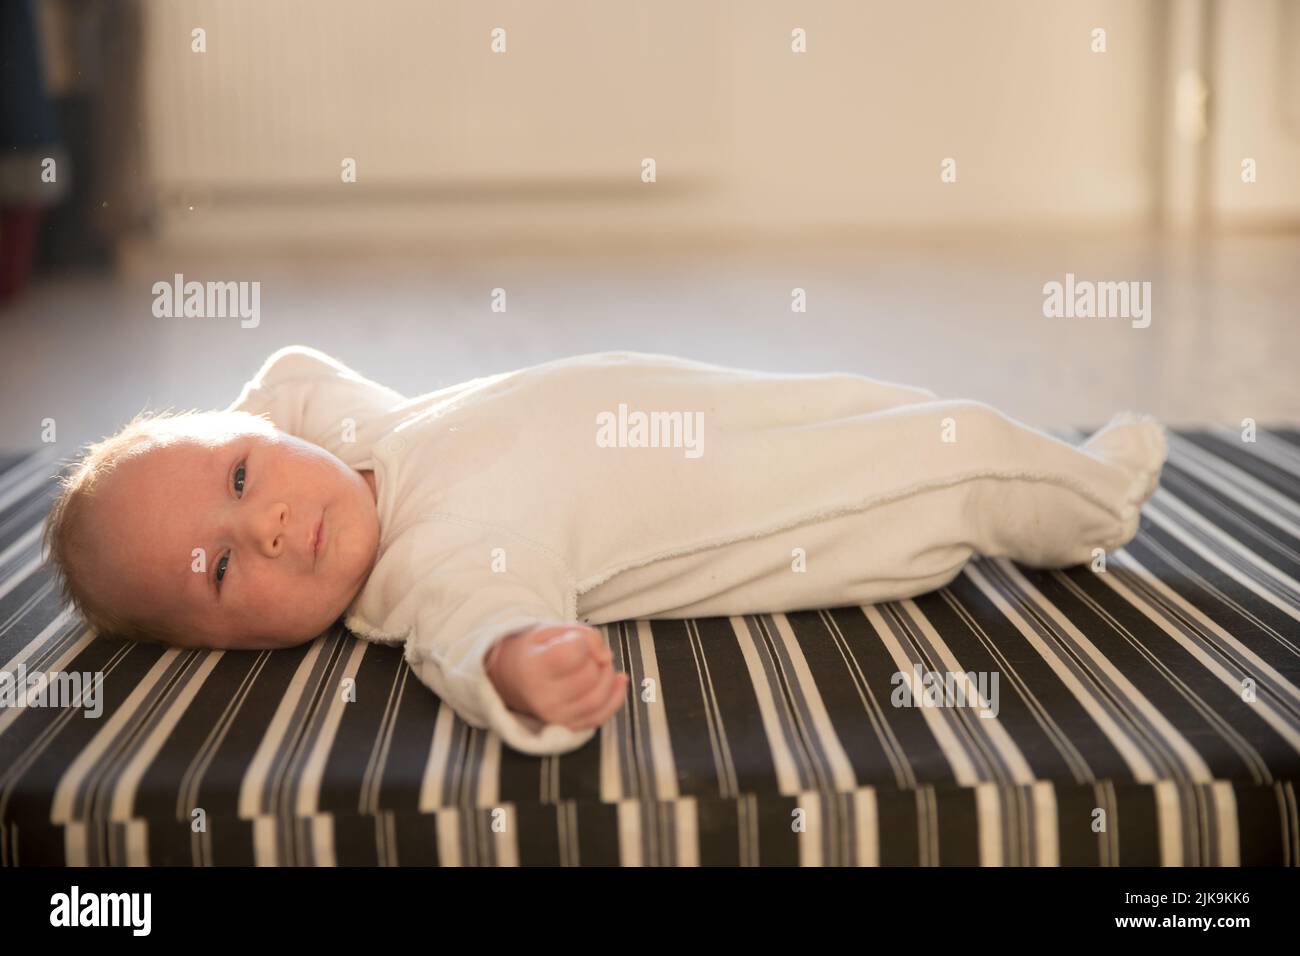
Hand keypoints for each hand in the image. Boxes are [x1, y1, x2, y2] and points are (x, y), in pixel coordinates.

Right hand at [485, 623, 628, 731]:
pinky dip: (616, 697)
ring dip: (608, 677)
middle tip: (587, 654)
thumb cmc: (535, 651)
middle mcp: (543, 696)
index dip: (583, 642)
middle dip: (597, 660)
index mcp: (534, 666)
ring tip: (599, 666)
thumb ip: (585, 636)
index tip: (574, 640)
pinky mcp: (567, 726)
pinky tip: (619, 681)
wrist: (511, 678)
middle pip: (590, 675)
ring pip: (598, 698)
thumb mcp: (553, 630)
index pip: (574, 653)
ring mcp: (555, 715)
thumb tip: (606, 657)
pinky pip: (600, 717)